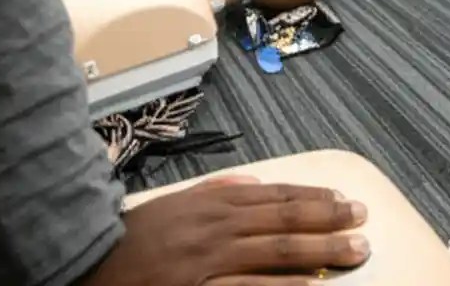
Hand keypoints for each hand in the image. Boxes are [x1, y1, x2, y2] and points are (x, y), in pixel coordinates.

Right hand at [77, 178, 369, 285]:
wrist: (85, 267)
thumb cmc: (134, 239)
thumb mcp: (175, 204)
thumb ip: (216, 190)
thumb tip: (256, 181)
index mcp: (212, 203)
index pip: (277, 197)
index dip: (315, 198)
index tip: (345, 199)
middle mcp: (216, 228)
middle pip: (286, 221)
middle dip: (331, 220)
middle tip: (364, 220)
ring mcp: (210, 262)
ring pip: (278, 253)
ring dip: (323, 252)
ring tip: (356, 252)